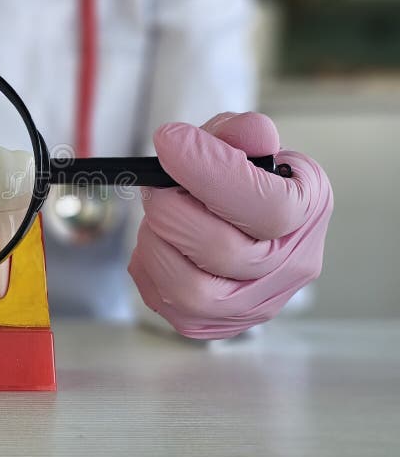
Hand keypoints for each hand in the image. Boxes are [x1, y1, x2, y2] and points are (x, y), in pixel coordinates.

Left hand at [129, 112, 332, 338]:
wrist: (233, 214)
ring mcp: (253, 304)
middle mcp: (289, 267)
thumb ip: (242, 133)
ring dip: (157, 243)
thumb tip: (245, 134)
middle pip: (223, 251)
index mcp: (307, 210)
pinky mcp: (213, 323)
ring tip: (161, 218)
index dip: (209, 171)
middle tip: (159, 187)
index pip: (266, 206)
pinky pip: (164, 303)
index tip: (170, 140)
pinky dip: (148, 266)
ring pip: (190, 289)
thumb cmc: (239, 176)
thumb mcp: (244, 142)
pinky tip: (161, 242)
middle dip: (173, 210)